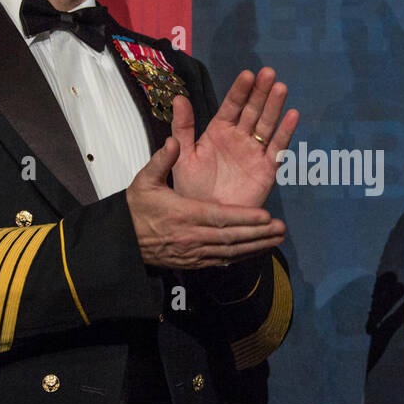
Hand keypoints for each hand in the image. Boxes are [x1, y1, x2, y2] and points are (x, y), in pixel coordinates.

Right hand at [126, 137, 285, 268]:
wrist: (122, 240)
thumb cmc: (136, 208)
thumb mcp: (144, 181)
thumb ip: (161, 161)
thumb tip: (173, 141)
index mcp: (183, 215)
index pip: (220, 218)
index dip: (244, 218)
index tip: (266, 215)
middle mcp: (192, 237)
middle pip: (231, 238)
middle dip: (258, 234)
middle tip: (281, 229)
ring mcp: (193, 253)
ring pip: (230, 252)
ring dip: (255, 247)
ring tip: (277, 241)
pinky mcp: (193, 263)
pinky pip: (222, 262)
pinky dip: (241, 257)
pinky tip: (256, 252)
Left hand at [170, 68, 298, 208]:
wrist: (206, 220)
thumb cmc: (192, 189)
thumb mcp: (183, 156)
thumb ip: (183, 127)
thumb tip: (178, 97)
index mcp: (219, 131)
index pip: (232, 105)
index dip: (240, 90)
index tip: (248, 74)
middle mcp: (240, 138)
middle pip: (253, 110)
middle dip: (261, 92)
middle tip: (269, 74)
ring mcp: (254, 152)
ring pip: (267, 125)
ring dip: (275, 107)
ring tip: (281, 88)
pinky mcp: (267, 169)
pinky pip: (278, 149)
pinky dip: (286, 133)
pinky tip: (292, 116)